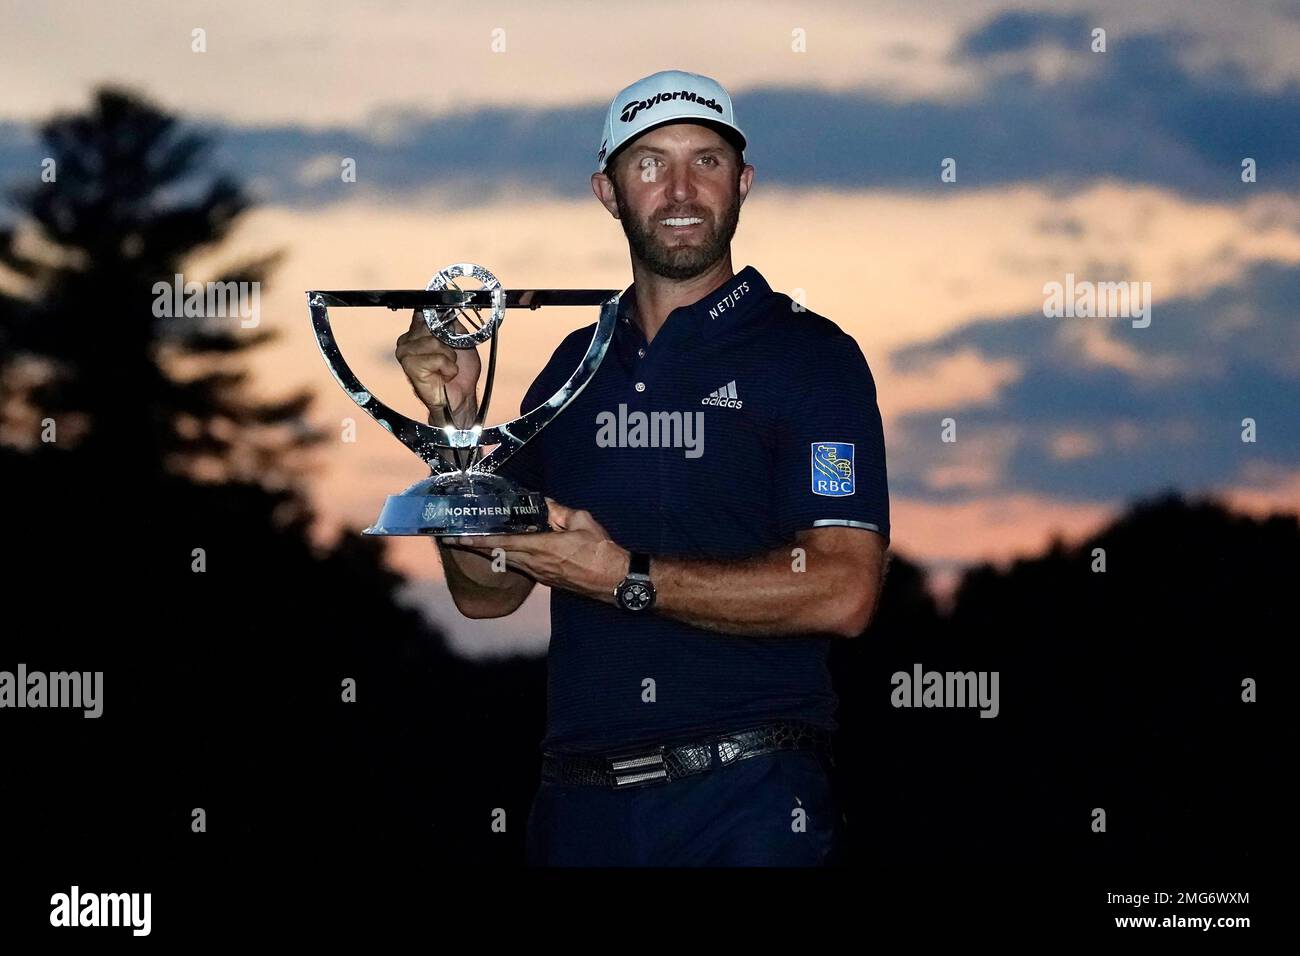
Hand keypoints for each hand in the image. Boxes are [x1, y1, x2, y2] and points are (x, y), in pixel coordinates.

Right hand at [395, 308, 480, 421]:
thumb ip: (452, 323)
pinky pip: (436, 359)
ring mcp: (405, 353)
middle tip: (449, 357)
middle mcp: (408, 340)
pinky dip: (448, 368)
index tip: (448, 329)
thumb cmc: (460, 371)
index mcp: (418, 331)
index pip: (425, 311)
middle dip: (448, 342)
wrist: (461, 396)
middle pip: (431, 326)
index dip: (440, 318)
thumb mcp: (461, 339)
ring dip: (449, 358)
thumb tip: (447, 309)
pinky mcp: (410, 367)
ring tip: (446, 367)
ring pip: (434, 342)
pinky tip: (444, 375)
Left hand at [447, 499, 628, 603]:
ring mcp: (541, 575)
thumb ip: (560, 511)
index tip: (459, 537)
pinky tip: (504, 552)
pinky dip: (508, 558)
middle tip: (455, 539)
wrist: (616, 580)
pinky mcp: (548, 580)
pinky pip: (521, 567)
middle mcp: (536, 564)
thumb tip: (546, 503)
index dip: (479, 540)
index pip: (503, 542)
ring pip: (508, 562)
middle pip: (498, 554)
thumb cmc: (602, 551)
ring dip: (490, 553)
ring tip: (473, 544)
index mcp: (543, 547)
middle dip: (476, 547)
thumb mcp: (582, 522)